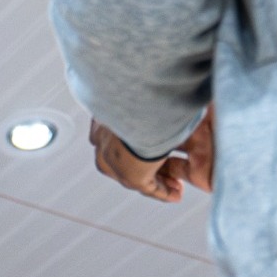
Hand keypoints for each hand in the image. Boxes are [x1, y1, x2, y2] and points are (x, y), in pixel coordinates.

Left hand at [89, 106, 212, 202]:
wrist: (138, 107)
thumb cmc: (139, 94)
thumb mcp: (137, 95)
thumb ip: (142, 97)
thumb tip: (147, 82)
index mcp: (101, 125)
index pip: (110, 141)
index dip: (129, 145)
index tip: (145, 146)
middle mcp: (104, 148)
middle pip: (123, 164)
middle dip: (143, 167)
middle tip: (163, 171)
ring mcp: (117, 165)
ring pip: (138, 177)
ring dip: (158, 181)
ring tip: (174, 185)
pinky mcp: (132, 178)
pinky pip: (150, 188)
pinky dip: (164, 192)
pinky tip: (176, 194)